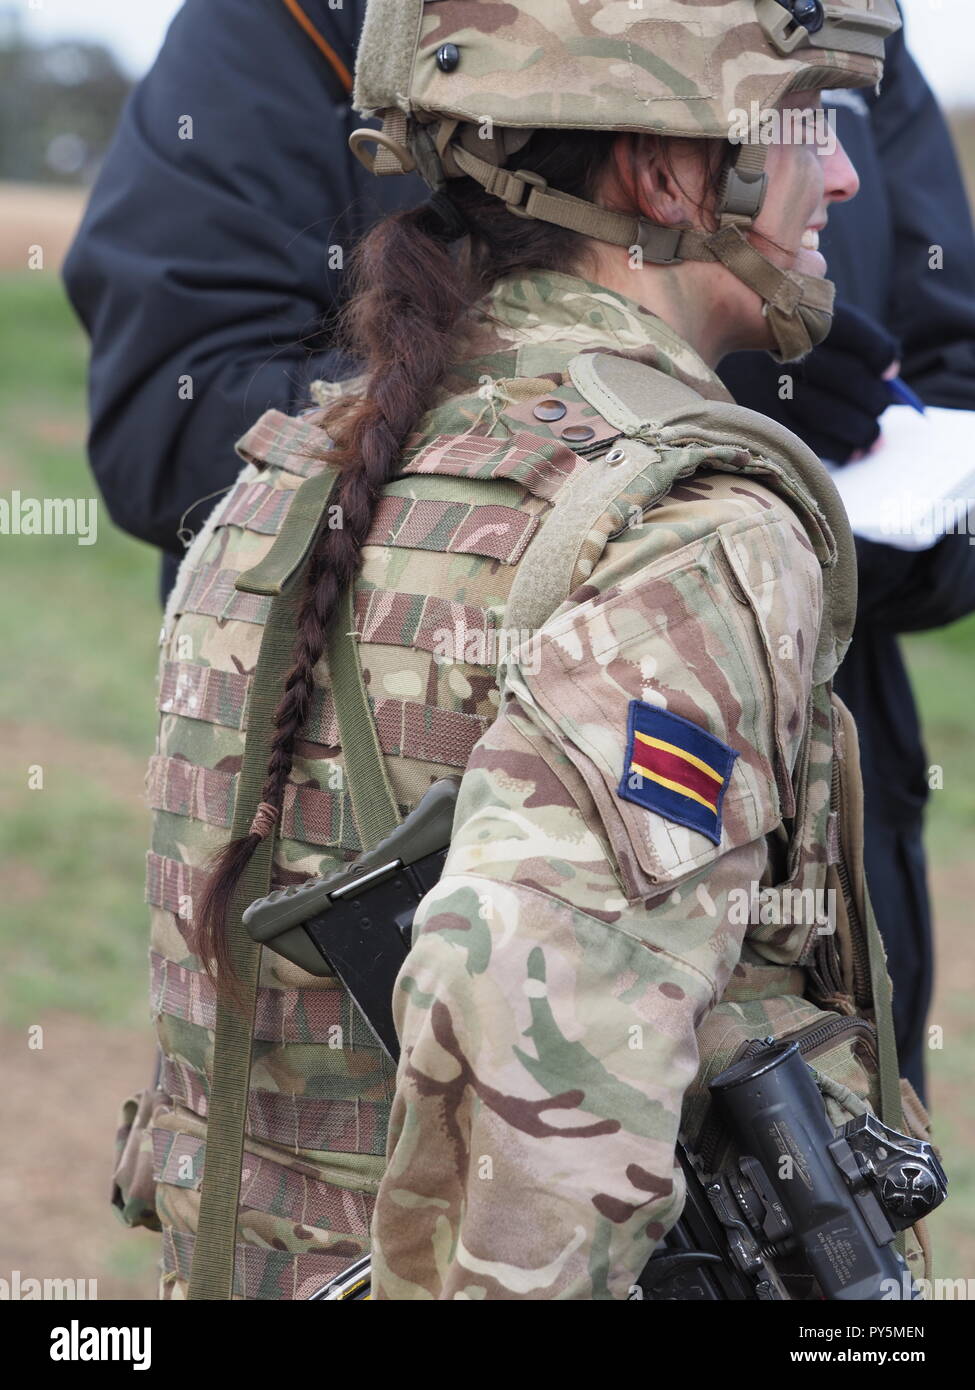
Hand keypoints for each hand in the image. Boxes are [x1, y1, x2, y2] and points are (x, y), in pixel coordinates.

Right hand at [720, 302, 901, 462]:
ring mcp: (767, 392)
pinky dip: (840, 449)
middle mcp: (780, 354)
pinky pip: (812, 442)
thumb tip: (888, 372)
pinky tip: (852, 450)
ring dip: (864, 430)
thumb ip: (824, 333)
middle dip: (875, 400)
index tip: (888, 371)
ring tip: (873, 437)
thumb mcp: (774, 314)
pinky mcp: (758, 423)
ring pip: (836, 415)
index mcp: (791, 317)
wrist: (676, 348)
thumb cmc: (738, 331)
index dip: (880, 354)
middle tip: (879, 408)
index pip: (855, 335)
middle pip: (851, 379)